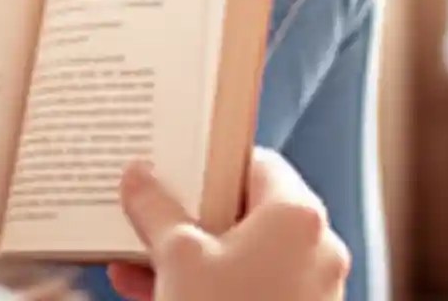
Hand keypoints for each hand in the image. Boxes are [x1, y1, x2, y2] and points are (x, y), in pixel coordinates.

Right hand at [108, 149, 349, 300]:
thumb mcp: (176, 257)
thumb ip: (155, 208)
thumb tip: (140, 174)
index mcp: (296, 215)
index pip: (255, 162)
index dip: (210, 160)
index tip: (172, 163)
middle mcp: (315, 248)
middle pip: (245, 210)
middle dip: (188, 212)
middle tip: (147, 206)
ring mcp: (309, 291)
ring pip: (240, 255)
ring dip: (186, 253)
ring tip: (132, 253)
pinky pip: (245, 289)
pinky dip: (203, 285)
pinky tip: (146, 289)